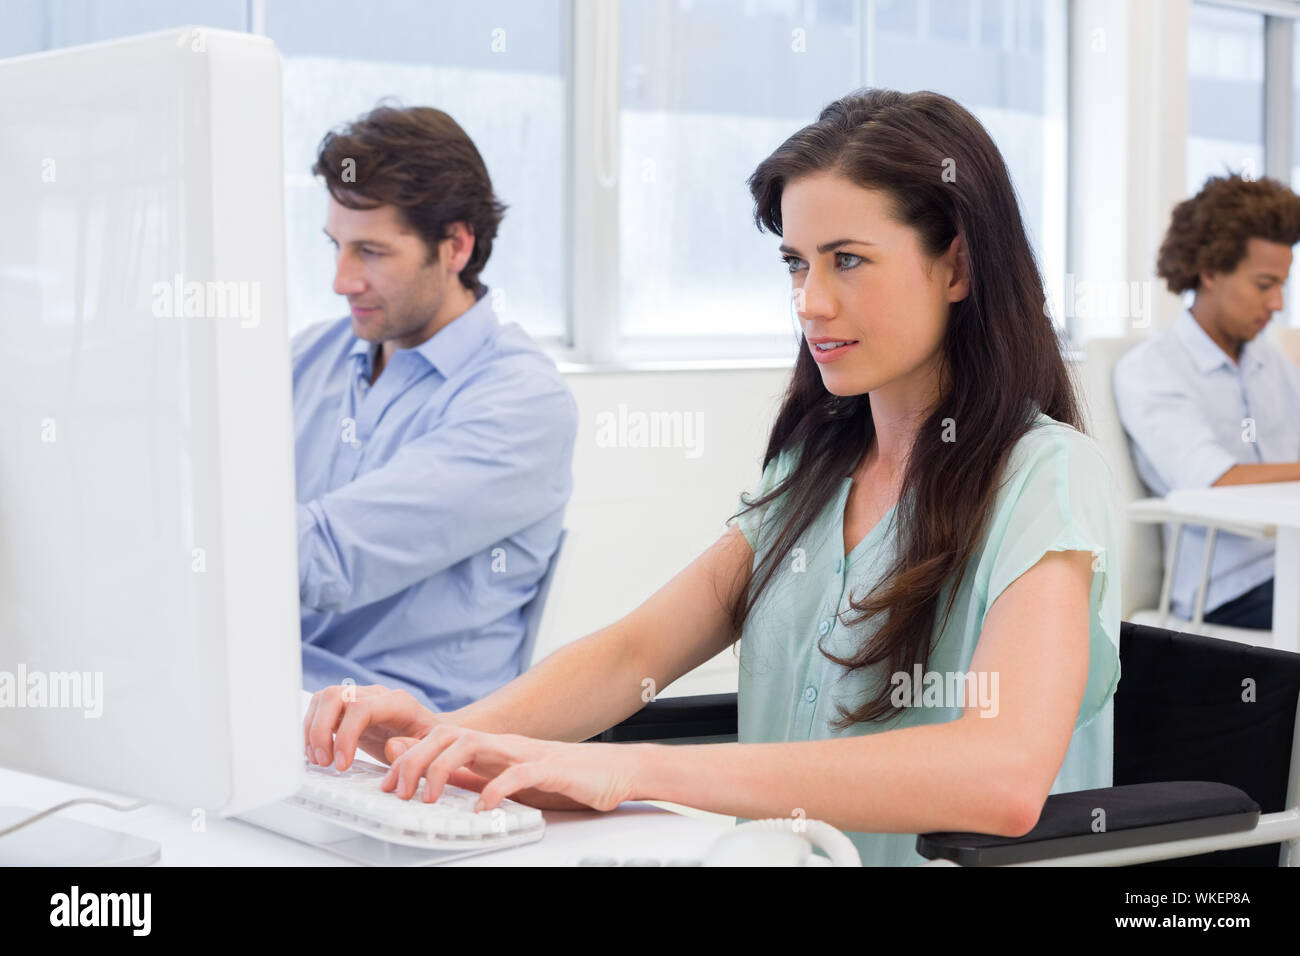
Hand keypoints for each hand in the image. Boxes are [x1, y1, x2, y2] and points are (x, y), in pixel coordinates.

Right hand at [303, 683, 440, 769]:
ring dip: (313, 730)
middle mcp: (375, 695)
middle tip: (324, 762)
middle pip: (336, 696)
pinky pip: (320, 709)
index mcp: (397, 702)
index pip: (360, 708)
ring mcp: (359, 698)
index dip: (345, 736)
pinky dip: (311, 730)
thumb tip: (391, 746)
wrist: (428, 733)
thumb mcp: (432, 749)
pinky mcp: (347, 709)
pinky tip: (317, 752)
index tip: (342, 765)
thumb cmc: (429, 741)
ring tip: (319, 760)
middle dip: (321, 730)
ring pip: (324, 699)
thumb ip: (414, 749)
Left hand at [381, 725, 648, 812]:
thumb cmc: (568, 778)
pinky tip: (481, 806)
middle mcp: (505, 744)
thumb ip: (474, 778)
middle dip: (414, 759)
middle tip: (396, 789)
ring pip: (472, 744)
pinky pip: (517, 774)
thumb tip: (435, 778)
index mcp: (494, 746)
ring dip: (442, 769)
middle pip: (448, 735)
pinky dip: (494, 789)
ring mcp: (527, 753)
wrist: (618, 770)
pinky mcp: (551, 769)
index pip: (440, 738)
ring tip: (426, 796)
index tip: (386, 779)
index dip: (408, 755)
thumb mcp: (508, 780)